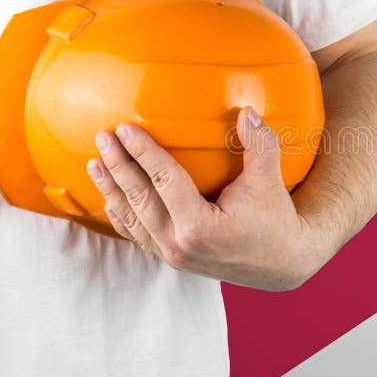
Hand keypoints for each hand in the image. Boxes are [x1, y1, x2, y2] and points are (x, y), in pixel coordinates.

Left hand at [86, 107, 321, 290]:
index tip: (125, 129)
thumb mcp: (270, 182)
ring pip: (132, 219)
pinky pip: (139, 235)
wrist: (281, 264)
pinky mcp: (173, 258)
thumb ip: (260, 146)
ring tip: (95, 163)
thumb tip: (247, 112)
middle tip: (103, 138)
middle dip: (118, 166)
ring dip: (111, 190)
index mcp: (199, 226)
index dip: (143, 152)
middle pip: (139, 199)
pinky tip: (111, 199)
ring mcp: (173, 255)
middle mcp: (179, 244)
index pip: (163, 181)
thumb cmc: (276, 222)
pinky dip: (122, 215)